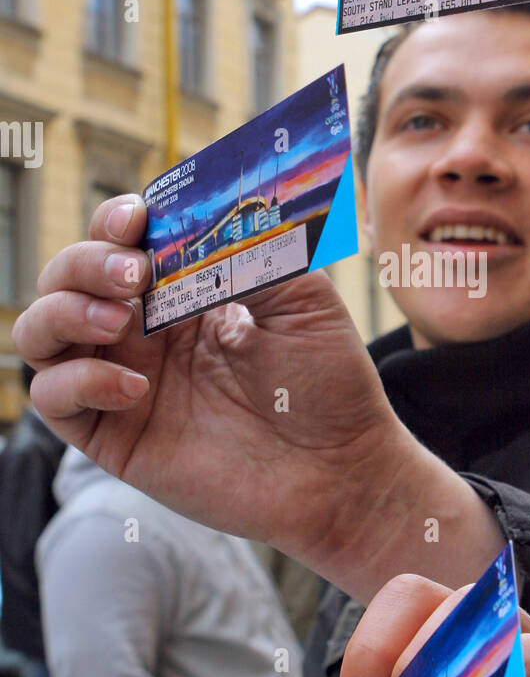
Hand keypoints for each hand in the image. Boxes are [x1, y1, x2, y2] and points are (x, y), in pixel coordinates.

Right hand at [12, 197, 499, 599]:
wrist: (343, 468)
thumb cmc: (330, 384)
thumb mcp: (301, 296)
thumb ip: (250, 249)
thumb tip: (208, 208)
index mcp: (181, 295)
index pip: (117, 243)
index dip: (114, 222)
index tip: (138, 220)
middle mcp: (142, 334)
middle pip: (65, 278)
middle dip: (86, 261)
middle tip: (135, 274)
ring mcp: (121, 384)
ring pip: (39, 332)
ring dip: (63, 310)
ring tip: (120, 319)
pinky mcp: (115, 438)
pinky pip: (53, 399)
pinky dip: (78, 380)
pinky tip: (137, 387)